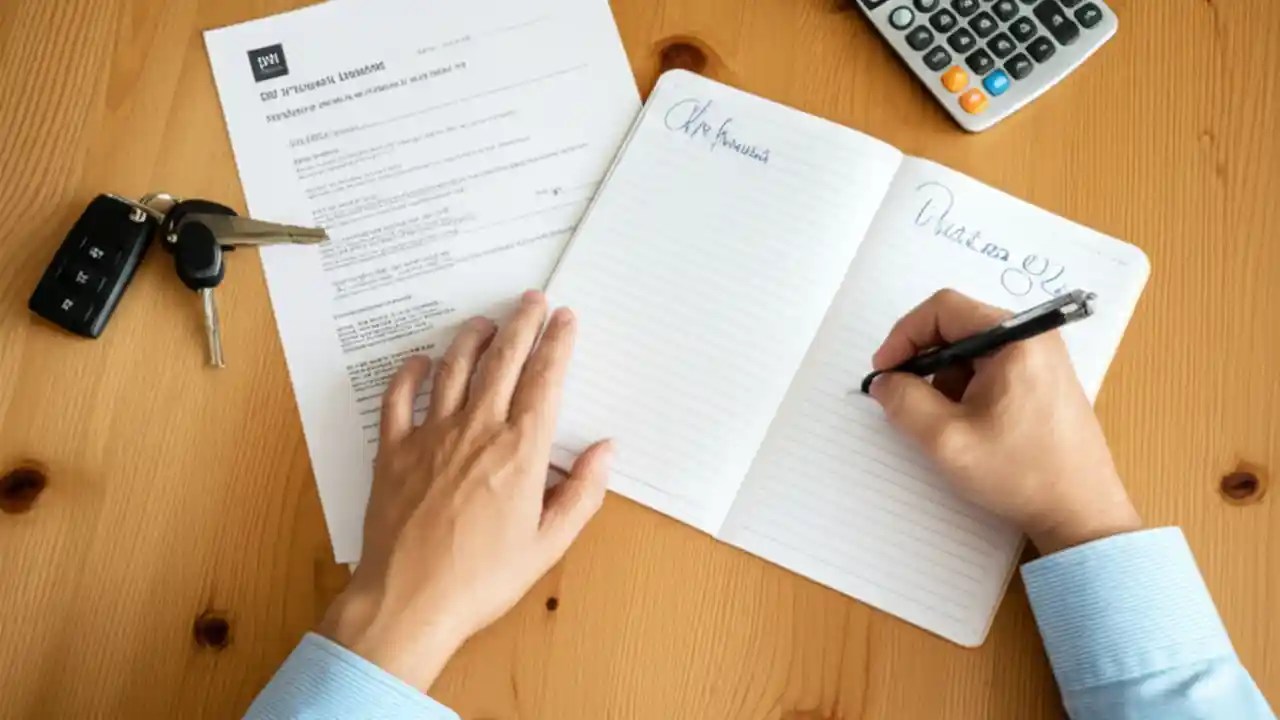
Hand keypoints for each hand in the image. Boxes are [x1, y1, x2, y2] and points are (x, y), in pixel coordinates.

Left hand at [318, 290, 612, 690]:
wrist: (409, 602)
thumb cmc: (482, 580)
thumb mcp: (547, 544)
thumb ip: (582, 493)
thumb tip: (605, 450)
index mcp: (520, 452)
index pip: (544, 381)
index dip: (557, 344)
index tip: (565, 319)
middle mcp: (477, 431)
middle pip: (502, 362)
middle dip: (521, 325)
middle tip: (532, 300)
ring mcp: (431, 437)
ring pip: (453, 370)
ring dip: (472, 339)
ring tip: (485, 322)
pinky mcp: (393, 452)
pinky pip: (399, 399)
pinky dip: (411, 374)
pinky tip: (420, 361)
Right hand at [868, 289, 1140, 555]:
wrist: (1081, 512)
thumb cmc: (1020, 473)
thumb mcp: (946, 439)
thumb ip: (904, 401)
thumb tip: (883, 381)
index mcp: (1016, 338)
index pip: (944, 308)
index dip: (904, 335)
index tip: (885, 372)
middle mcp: (1033, 337)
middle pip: (957, 326)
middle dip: (924, 361)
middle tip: (906, 398)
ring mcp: (1041, 358)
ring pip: (971, 350)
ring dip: (945, 379)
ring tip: (947, 423)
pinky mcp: (1043, 379)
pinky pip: (990, 367)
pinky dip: (966, 389)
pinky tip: (969, 426)